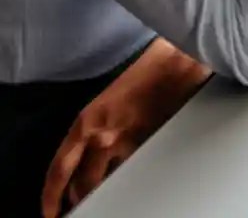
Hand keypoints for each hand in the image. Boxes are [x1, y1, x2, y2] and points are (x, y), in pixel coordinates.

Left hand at [41, 39, 211, 216]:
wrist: (179, 61)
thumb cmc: (148, 72)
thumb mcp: (110, 100)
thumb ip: (100, 128)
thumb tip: (97, 155)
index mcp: (87, 122)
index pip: (59, 170)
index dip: (52, 196)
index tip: (50, 210)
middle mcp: (103, 136)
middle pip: (83, 185)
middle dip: (82, 199)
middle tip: (81, 207)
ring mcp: (130, 143)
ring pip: (111, 183)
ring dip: (110, 193)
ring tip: (112, 197)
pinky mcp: (154, 145)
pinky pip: (138, 172)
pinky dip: (136, 179)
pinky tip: (138, 180)